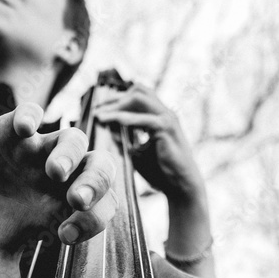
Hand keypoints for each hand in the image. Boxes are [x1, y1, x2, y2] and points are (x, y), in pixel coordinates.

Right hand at [0, 102, 116, 277]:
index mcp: (65, 206)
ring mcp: (40, 149)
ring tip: (52, 170)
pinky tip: (24, 130)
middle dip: (95, 183)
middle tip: (77, 199)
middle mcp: (62, 176)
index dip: (90, 221)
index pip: (99, 210)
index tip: (63, 236)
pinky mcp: (13, 127)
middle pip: (100, 169)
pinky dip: (30, 118)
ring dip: (68, 153)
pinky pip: (31, 114)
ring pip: (74, 138)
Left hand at [93, 82, 205, 204]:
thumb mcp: (138, 153)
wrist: (181, 187)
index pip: (138, 96)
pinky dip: (124, 118)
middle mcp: (165, 113)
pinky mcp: (166, 128)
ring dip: (116, 105)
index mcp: (160, 117)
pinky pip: (143, 118)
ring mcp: (167, 118)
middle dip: (115, 98)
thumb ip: (126, 140)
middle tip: (97, 110)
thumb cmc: (162, 172)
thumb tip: (108, 132)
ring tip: (99, 116)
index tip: (100, 109)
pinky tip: (110, 122)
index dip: (118, 99)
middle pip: (138, 90)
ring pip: (139, 98)